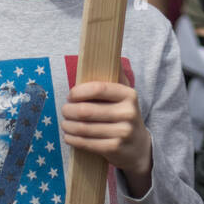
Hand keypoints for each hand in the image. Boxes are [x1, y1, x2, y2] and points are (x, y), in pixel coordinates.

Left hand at [61, 73, 152, 195]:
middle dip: (69, 110)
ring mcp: (123, 132)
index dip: (79, 91)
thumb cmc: (124, 116)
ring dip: (68, 125)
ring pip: (84, 128)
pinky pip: (87, 143)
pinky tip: (69, 136)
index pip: (99, 89)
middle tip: (64, 110)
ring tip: (64, 123)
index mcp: (129, 95)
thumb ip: (115, 78)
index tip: (70, 95)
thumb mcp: (124, 96)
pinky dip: (73, 139)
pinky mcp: (115, 149)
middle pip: (87, 111)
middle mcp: (128, 112)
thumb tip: (108, 55)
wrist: (139, 147)